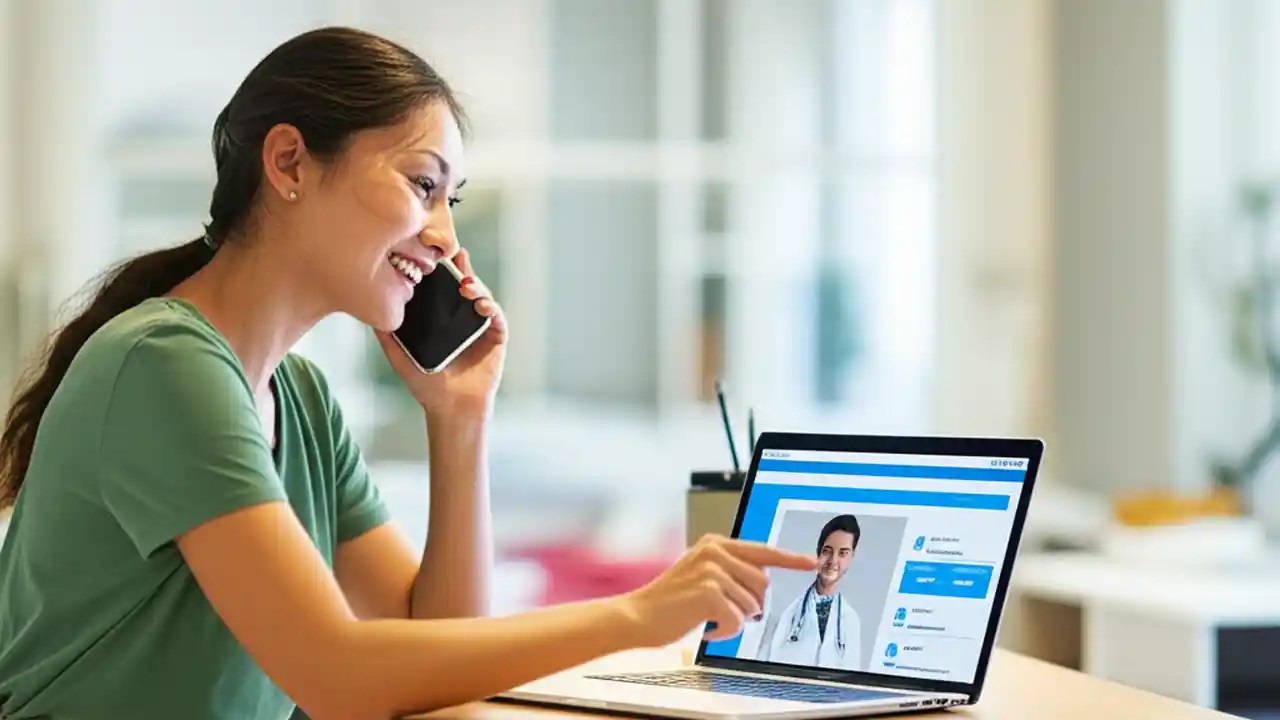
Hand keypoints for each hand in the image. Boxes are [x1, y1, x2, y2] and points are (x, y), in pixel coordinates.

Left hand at [376, 246, 507, 418]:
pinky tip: (480, 306)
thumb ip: (386, 335)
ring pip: (483, 297)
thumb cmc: (425, 385)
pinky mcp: (497, 338)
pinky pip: (497, 318)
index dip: (442, 270)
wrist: (449, 408)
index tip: (434, 254)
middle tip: (456, 256)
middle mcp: (463, 318)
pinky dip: (491, 308)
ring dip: (477, 286)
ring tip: (465, 284)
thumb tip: (367, 310)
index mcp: (443, 319)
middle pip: (466, 285)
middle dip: (463, 269)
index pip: (443, 287)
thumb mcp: (399, 356)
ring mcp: (481, 327)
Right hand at [617, 535, 816, 646]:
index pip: (762, 550)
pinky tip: (706, 629)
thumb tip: (762, 584)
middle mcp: (714, 551)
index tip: (810, 562)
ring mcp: (711, 569)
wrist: (638, 616)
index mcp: (715, 544)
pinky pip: (737, 619)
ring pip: (751, 603)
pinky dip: (725, 631)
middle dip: (752, 605)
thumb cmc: (670, 602)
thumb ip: (730, 572)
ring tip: (711, 620)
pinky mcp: (708, 591)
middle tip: (729, 614)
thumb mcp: (702, 576)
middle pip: (762, 582)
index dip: (789, 558)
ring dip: (736, 620)